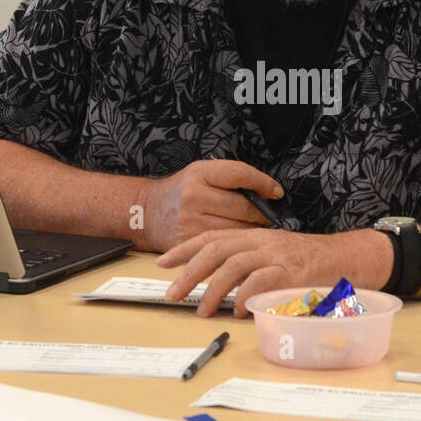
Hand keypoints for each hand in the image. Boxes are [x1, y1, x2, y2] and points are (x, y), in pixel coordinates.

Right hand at [138, 160, 282, 251]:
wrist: (145, 213)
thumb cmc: (182, 191)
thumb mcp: (201, 173)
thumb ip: (231, 178)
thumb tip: (268, 191)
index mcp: (199, 174)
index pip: (240, 174)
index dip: (263, 182)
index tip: (275, 191)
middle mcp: (193, 197)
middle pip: (243, 207)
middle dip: (261, 213)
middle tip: (266, 216)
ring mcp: (190, 222)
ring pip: (237, 230)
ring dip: (251, 232)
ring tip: (252, 229)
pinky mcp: (189, 244)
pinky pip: (223, 247)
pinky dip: (236, 246)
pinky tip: (239, 244)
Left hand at [156, 228, 390, 317]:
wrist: (348, 257)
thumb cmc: (309, 262)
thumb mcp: (274, 256)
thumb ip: (250, 267)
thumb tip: (221, 289)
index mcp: (254, 236)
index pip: (212, 237)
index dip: (185, 249)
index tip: (163, 263)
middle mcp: (261, 242)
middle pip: (216, 250)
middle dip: (190, 272)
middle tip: (171, 293)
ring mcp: (277, 255)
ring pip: (234, 266)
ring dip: (213, 290)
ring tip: (202, 311)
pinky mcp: (292, 272)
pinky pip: (262, 282)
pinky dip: (246, 297)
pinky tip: (237, 312)